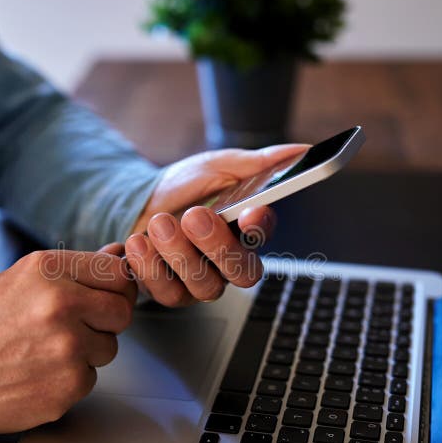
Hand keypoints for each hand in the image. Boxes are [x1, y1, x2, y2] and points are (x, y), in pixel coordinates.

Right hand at [0, 249, 135, 439]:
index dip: (114, 289)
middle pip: (122, 311)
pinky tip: (39, 373)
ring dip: (87, 351)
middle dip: (105, 321)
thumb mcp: (21, 280)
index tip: (102, 298)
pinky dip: (70, 378)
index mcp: (48, 270)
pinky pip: (91, 377)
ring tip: (45, 350)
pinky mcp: (68, 385)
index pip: (118, 274)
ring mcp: (67, 347)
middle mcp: (61, 304)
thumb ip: (75, 268)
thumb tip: (119, 252)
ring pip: (109, 347)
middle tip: (73, 327)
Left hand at [124, 143, 309, 306]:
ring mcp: (200, 281)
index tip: (251, 210)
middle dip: (218, 244)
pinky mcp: (170, 292)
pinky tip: (139, 243)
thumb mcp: (219, 165)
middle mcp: (228, 262)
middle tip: (195, 216)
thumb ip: (259, 162)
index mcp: (246, 230)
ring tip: (160, 223)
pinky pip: (166, 292)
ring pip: (204, 286)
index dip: (260, 226)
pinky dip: (149, 266)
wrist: (139, 202)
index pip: (264, 235)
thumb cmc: (185, 187)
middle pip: (241, 271)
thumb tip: (303, 150)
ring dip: (179, 252)